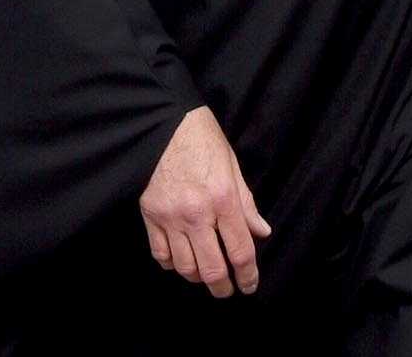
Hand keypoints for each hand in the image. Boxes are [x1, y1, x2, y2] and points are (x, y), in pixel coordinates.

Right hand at [140, 105, 270, 297]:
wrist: (160, 122)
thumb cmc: (201, 138)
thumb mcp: (231, 165)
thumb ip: (246, 203)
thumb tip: (261, 231)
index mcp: (223, 199)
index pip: (240, 251)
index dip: (248, 276)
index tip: (249, 285)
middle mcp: (197, 213)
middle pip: (212, 268)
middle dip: (223, 287)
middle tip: (227, 290)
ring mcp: (171, 217)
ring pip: (185, 267)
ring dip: (197, 277)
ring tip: (205, 274)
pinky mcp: (150, 216)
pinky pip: (160, 254)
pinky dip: (171, 264)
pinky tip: (179, 260)